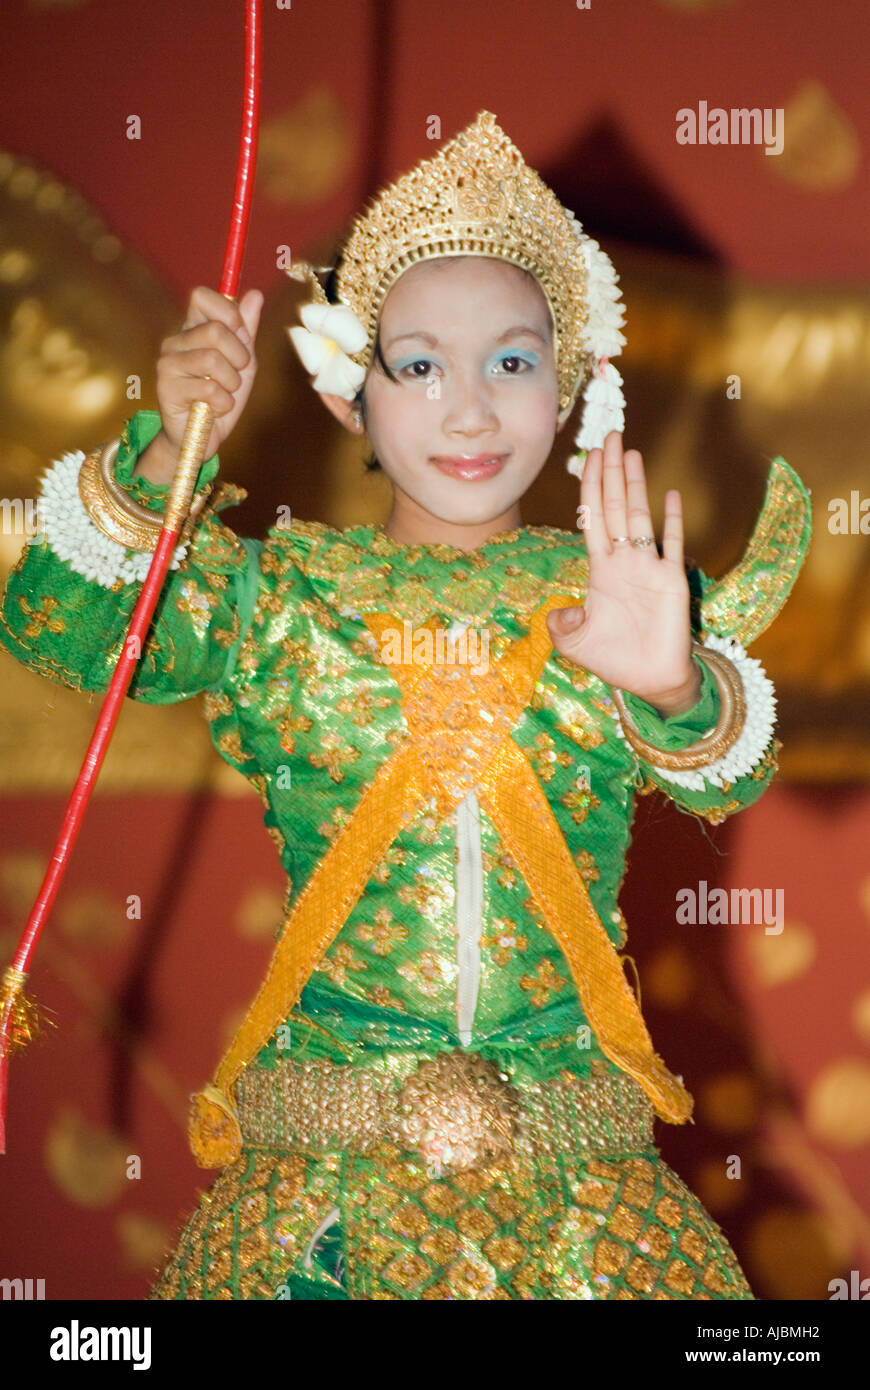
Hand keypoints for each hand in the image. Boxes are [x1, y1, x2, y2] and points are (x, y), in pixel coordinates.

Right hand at [155, 285, 263, 459]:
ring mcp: (167, 363)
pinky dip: (223, 403)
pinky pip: (208, 389)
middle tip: (236, 375)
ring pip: (213, 360)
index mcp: (192, 329)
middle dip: (239, 357)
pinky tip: (214, 409)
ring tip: (225, 393)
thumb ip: (246, 331)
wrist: (204, 437)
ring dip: (231, 383)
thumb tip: (256, 294)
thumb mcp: (243, 363)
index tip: (240, 334)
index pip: (201, 296)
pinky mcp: (166, 388)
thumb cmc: (222, 397)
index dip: (228, 313)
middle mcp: (176, 341)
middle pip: (216, 330)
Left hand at [546, 431, 699, 715]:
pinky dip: (670, 520)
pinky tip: (669, 494)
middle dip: (609, 472)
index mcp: (600, 570)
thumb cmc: (615, 661)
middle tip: (608, 436)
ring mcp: (648, 568)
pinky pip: (671, 544)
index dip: (589, 489)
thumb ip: (560, 625)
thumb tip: (552, 611)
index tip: (587, 458)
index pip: (592, 520)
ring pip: (638, 517)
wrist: (651, 681)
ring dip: (634, 485)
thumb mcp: (575, 644)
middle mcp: (624, 562)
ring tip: (630, 452)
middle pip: (614, 507)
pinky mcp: (671, 580)